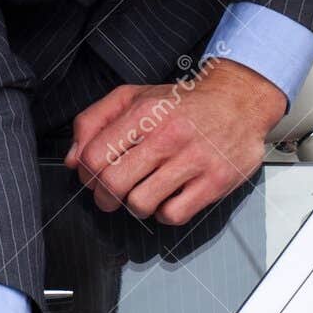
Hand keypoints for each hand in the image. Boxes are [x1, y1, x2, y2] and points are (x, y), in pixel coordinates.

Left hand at [66, 60, 284, 224]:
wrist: (240, 100)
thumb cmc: (182, 104)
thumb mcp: (134, 97)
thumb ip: (95, 121)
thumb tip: (73, 160)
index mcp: (144, 112)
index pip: (94, 156)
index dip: (86, 174)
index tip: (94, 177)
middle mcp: (168, 135)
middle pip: (113, 184)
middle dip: (105, 197)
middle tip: (111, 195)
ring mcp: (193, 160)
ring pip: (140, 204)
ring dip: (136, 205)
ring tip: (144, 192)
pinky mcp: (214, 182)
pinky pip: (172, 215)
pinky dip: (166, 212)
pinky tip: (170, 196)